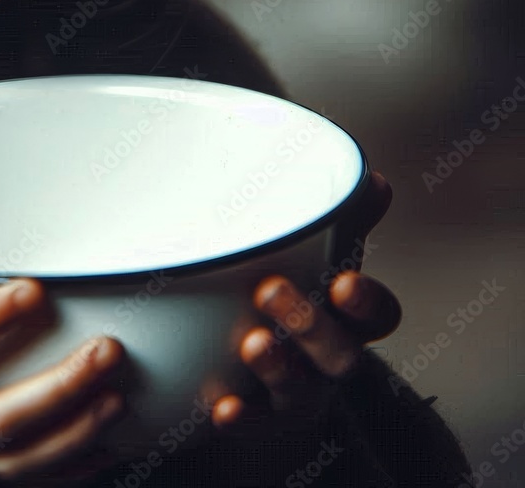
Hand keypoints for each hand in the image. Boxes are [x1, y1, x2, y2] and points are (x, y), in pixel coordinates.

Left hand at [213, 169, 400, 429]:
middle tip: (268, 290)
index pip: (377, 313)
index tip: (343, 279)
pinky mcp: (263, 418)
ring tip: (251, 342)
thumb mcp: (321, 257)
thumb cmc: (303, 295)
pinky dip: (242, 415)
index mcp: (349, 316)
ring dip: (278, 366)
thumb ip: (342, 219)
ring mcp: (300, 393)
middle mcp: (332, 358)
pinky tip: (221, 406)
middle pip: (339, 352)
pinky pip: (255, 423)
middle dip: (309, 323)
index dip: (365, 301)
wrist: (278, 374)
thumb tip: (369, 175)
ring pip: (300, 388)